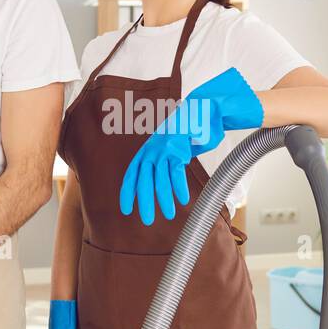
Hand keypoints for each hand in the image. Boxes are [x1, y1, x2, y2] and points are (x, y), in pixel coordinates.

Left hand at [119, 67, 262, 224]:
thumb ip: (160, 164)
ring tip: (169, 214)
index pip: (131, 175)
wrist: (201, 108)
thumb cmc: (186, 132)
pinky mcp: (179, 149)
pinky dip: (179, 186)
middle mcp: (151, 151)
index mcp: (145, 151)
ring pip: (161, 180)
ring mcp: (164, 149)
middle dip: (145, 202)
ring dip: (164, 199)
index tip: (126, 210)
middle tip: (147, 220)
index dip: (128, 193)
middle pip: (144, 181)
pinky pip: (176, 172)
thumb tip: (155, 185)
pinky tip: (183, 199)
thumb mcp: (168, 148)